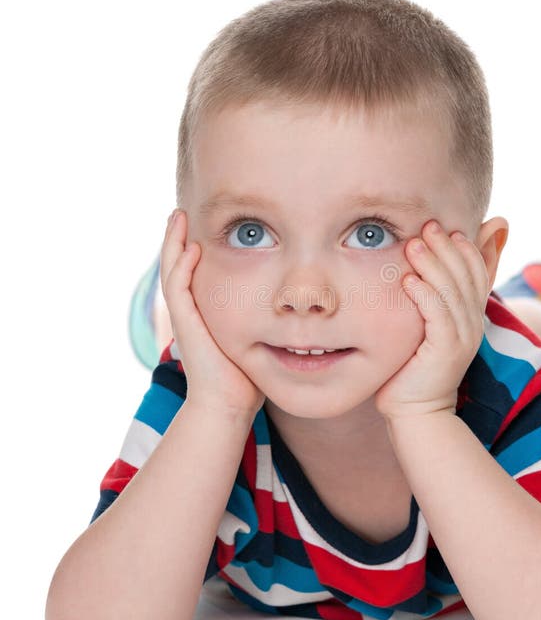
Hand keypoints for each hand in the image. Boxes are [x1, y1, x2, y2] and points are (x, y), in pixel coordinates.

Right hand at [160, 209, 264, 416]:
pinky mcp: (186, 326)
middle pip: (176, 266)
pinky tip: (192, 249)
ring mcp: (185, 318)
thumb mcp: (254, 339)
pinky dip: (182, 268)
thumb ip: (262, 322)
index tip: (202, 227)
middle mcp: (190, 312)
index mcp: (202, 312)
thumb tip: (289, 310)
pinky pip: (179, 290)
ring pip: (172, 272)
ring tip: (178, 218)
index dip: (193, 248)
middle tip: (181, 213)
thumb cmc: (245, 379)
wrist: (227, 406)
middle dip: (178, 238)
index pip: (193, 272)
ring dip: (173, 244)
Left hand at [374, 220, 490, 419]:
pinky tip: (409, 281)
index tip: (446, 228)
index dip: (464, 248)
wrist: (417, 413)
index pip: (477, 272)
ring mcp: (463, 338)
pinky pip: (438, 316)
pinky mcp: (447, 351)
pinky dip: (425, 295)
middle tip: (427, 226)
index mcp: (470, 316)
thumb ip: (434, 296)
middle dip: (446, 248)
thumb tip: (433, 281)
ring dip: (433, 265)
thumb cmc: (414, 367)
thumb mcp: (428, 326)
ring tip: (413, 244)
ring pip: (452, 292)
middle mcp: (472, 324)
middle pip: (466, 276)